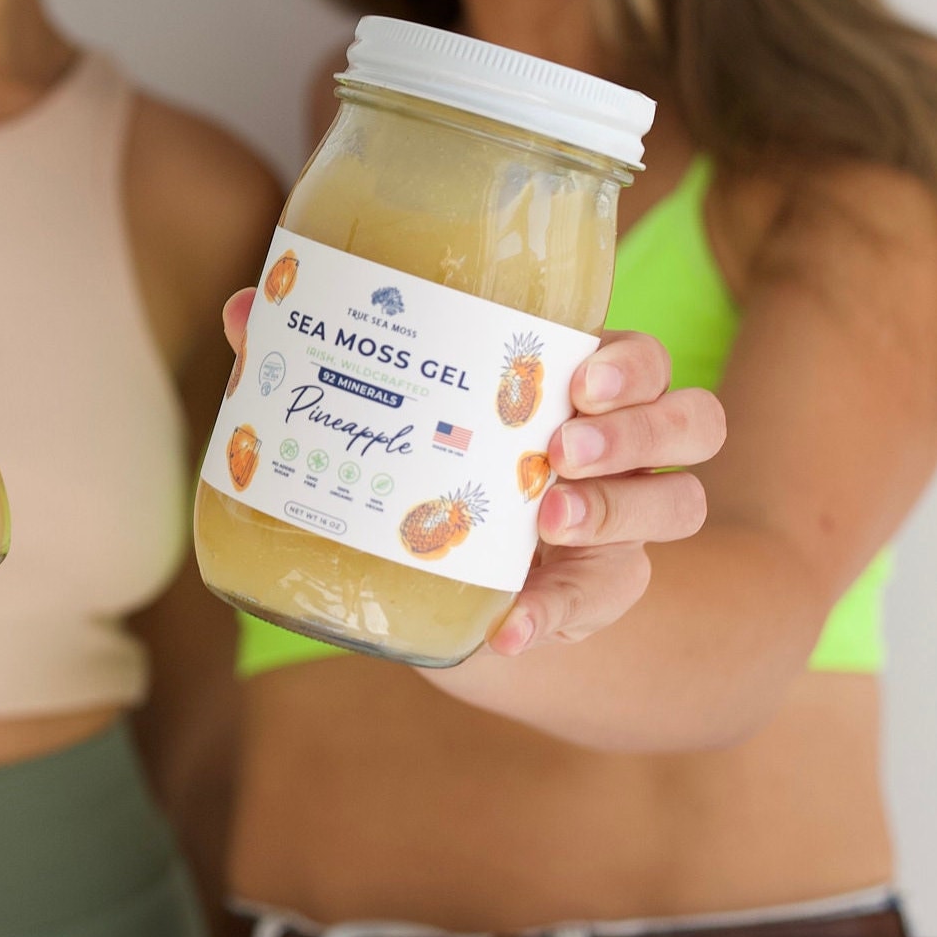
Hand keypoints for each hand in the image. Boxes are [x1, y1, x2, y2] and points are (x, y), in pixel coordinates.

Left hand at [218, 298, 724, 659]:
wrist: (456, 584)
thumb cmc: (426, 470)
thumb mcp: (384, 419)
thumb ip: (320, 361)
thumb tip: (245, 306)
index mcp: (574, 388)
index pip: (639, 357)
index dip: (630, 363)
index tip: (578, 375)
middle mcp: (618, 449)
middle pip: (691, 419)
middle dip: (637, 429)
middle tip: (561, 449)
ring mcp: (623, 523)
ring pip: (682, 502)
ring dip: (618, 508)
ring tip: (547, 520)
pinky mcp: (601, 592)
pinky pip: (602, 605)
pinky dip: (552, 618)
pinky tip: (509, 630)